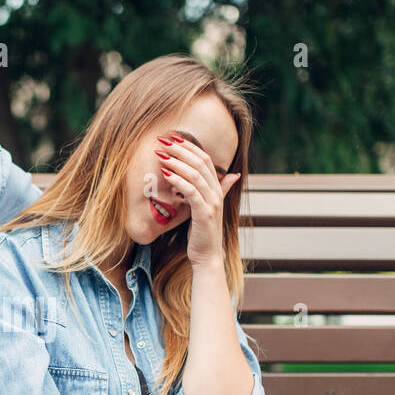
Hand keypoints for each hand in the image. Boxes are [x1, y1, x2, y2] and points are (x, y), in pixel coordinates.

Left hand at [157, 132, 239, 266]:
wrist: (207, 256)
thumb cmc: (203, 233)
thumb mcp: (208, 207)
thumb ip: (219, 189)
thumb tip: (233, 175)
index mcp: (217, 188)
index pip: (205, 159)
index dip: (189, 146)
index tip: (172, 138)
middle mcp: (217, 192)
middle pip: (200, 162)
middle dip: (180, 149)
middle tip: (162, 141)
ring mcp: (212, 202)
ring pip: (195, 174)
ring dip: (176, 161)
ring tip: (161, 154)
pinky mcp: (204, 213)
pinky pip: (191, 191)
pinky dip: (178, 180)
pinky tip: (166, 174)